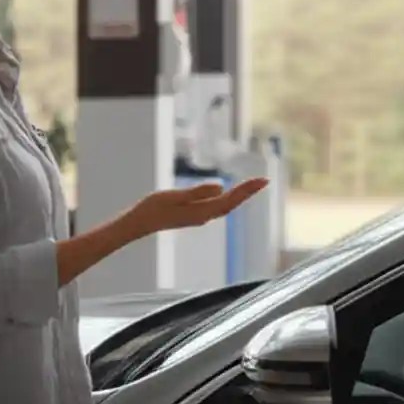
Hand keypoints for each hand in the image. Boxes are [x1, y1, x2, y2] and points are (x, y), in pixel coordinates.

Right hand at [128, 178, 268, 234]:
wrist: (139, 223)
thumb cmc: (153, 208)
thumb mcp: (174, 196)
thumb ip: (197, 192)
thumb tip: (221, 187)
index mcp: (202, 212)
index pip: (230, 199)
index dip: (247, 190)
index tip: (262, 180)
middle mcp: (204, 216)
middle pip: (232, 203)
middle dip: (248, 191)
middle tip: (265, 180)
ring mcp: (199, 216)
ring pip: (226, 205)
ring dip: (240, 195)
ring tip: (254, 185)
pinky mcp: (193, 215)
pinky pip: (218, 206)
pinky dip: (229, 198)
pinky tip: (231, 194)